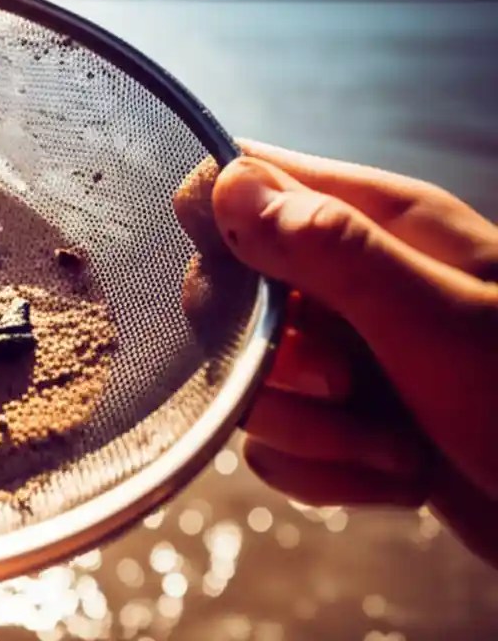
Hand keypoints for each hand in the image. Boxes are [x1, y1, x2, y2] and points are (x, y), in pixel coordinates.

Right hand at [211, 140, 497, 564]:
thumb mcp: (441, 321)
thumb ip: (332, 249)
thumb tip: (227, 182)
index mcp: (380, 224)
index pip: (248, 184)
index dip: (219, 238)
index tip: (243, 299)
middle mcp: (352, 283)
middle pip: (229, 300)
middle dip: (274, 363)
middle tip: (343, 384)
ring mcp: (346, 355)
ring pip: (251, 385)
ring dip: (316, 434)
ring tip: (397, 450)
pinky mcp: (344, 425)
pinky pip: (277, 447)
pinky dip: (330, 475)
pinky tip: (399, 478)